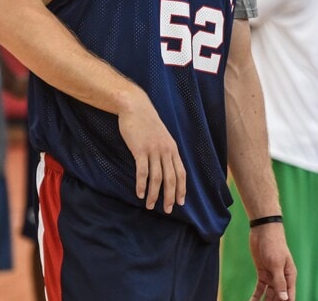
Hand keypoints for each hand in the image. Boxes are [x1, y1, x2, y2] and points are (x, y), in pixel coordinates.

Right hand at [117, 93, 185, 212]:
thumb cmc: (147, 123)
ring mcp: (153, 150)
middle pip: (171, 178)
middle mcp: (166, 150)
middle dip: (171, 196)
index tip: (181, 202)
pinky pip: (142, 172)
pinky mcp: (140, 150)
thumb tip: (166, 167)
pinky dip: (142, 185)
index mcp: (173, 148)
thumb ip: (165, 151)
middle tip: (168, 210)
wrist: (135, 107)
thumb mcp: (162, 137)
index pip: (181, 172)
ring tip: (150, 206)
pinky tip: (140, 194)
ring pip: (157, 178)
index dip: (182, 188)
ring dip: (154, 194)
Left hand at [249, 222, 295, 300]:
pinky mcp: (262, 274)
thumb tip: (285, 299)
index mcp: (289, 275)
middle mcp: (282, 278)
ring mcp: (272, 276)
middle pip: (279, 297)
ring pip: (269, 295)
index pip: (289, 296)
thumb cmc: (274, 245)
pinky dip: (256, 296)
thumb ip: (280, 282)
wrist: (263, 231)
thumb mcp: (276, 264)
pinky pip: (260, 289)